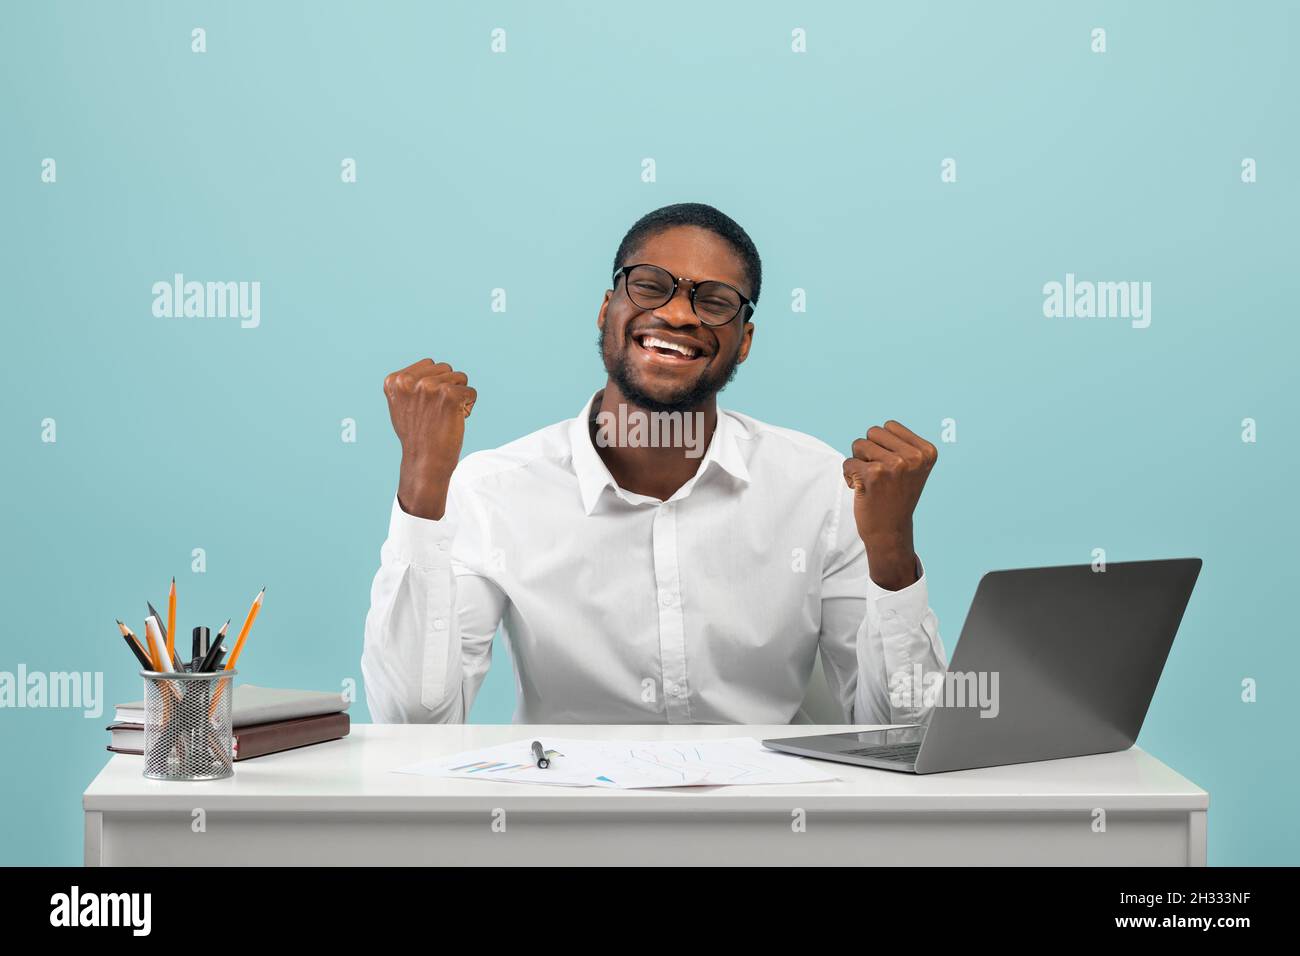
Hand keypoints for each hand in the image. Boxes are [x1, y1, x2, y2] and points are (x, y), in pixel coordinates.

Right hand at [383, 358, 476, 519]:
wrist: (424, 462)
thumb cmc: (417, 436)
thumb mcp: (402, 405)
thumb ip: (411, 383)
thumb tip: (431, 365)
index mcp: (395, 380)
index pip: (429, 365)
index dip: (434, 385)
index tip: (426, 407)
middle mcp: (409, 381)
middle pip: (446, 369)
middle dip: (448, 387)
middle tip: (437, 413)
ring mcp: (429, 387)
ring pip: (460, 378)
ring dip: (459, 396)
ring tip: (445, 416)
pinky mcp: (449, 395)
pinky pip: (471, 392)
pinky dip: (469, 406)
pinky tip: (456, 420)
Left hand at [842, 421, 937, 589]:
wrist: (891, 531)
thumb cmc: (896, 496)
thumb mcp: (912, 467)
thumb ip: (901, 444)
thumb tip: (881, 428)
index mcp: (927, 451)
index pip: (890, 426)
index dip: (883, 444)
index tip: (891, 466)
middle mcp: (914, 456)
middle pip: (873, 431)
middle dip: (869, 450)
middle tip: (879, 474)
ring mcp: (894, 464)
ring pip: (858, 444)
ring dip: (858, 462)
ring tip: (871, 481)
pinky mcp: (873, 474)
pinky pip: (848, 462)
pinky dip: (849, 475)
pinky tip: (862, 489)